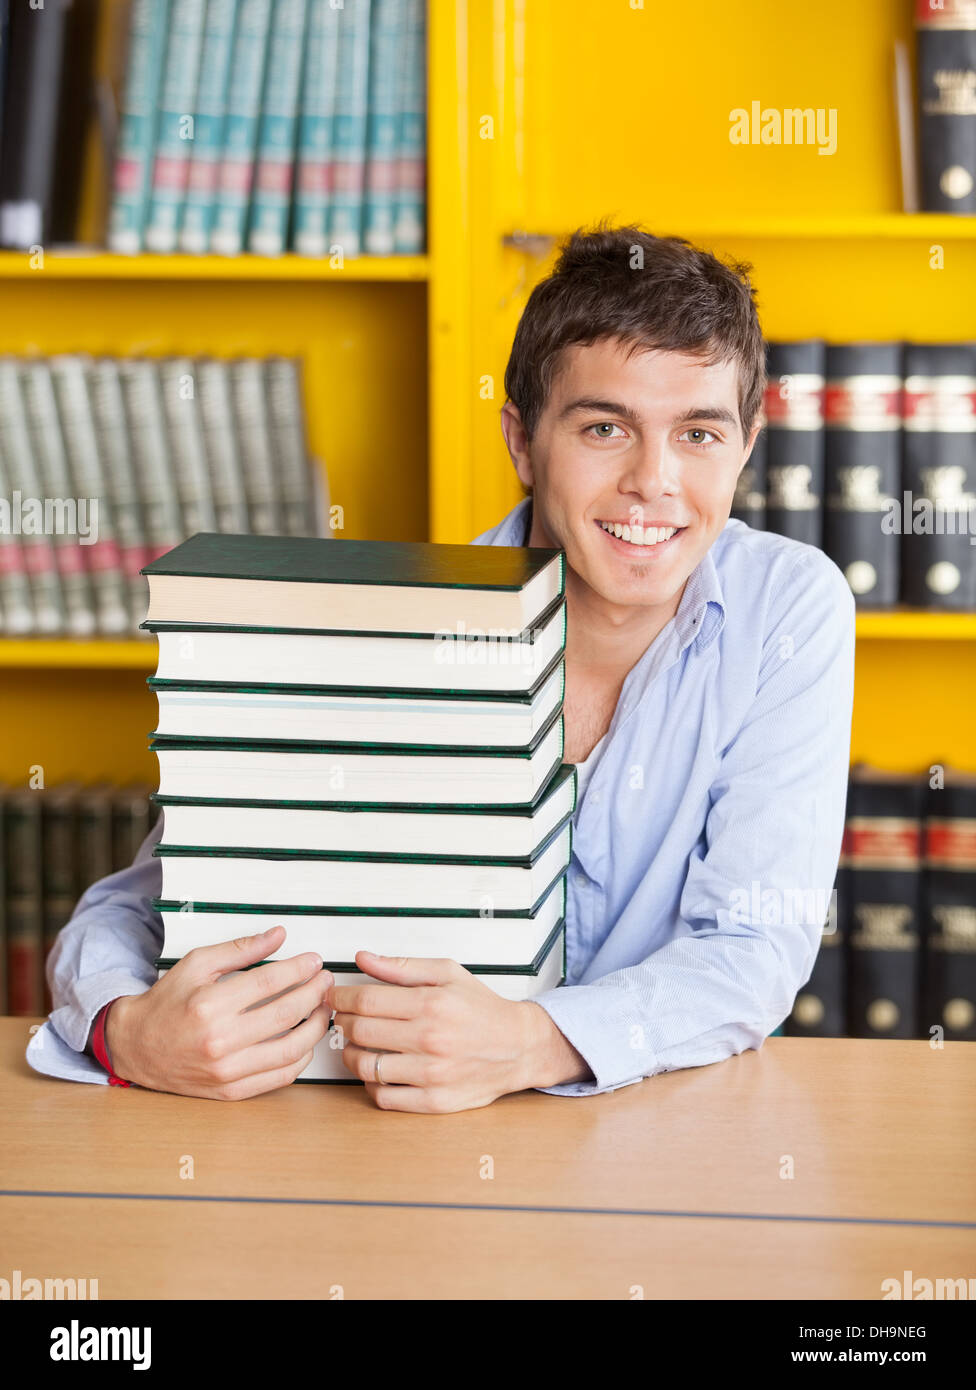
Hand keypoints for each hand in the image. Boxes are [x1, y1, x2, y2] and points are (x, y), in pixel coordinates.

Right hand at [105, 925, 332, 1099]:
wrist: (135, 1046)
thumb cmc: (166, 1003)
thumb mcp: (197, 964)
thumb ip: (240, 949)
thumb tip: (278, 935)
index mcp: (210, 1005)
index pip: (270, 982)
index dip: (299, 969)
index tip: (314, 961)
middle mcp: (219, 1040)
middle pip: (285, 1014)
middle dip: (314, 994)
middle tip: (325, 982)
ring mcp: (226, 1070)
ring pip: (290, 1050)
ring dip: (315, 1027)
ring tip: (321, 1009)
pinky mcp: (230, 1091)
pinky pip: (279, 1078)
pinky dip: (300, 1059)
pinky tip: (305, 1040)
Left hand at [327, 952, 541, 1112]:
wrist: (519, 1046)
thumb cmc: (482, 1009)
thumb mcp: (447, 974)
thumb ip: (402, 967)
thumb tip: (363, 958)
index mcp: (431, 1004)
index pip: (366, 1000)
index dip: (341, 998)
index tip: (336, 997)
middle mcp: (430, 1040)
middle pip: (361, 1032)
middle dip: (343, 1023)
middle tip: (345, 1018)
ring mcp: (431, 1074)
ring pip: (366, 1067)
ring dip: (351, 1054)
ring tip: (356, 1044)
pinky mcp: (434, 1101)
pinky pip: (384, 1097)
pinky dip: (371, 1084)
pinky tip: (377, 1069)